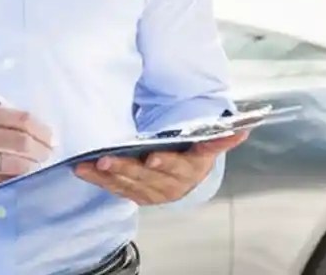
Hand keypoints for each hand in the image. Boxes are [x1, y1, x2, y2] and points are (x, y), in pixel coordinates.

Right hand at [0, 101, 54, 196]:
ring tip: (38, 167)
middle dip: (42, 150)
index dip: (41, 129)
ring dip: (33, 167)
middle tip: (48, 154)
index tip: (50, 137)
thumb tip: (27, 121)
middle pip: (23, 142)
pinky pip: (5, 181)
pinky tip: (24, 179)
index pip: (21, 119)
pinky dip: (19, 180)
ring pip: (17, 164)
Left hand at [73, 131, 248, 204]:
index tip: (153, 158)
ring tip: (90, 164)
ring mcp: (151, 193)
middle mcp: (170, 186)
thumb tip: (243, 129)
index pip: (178, 167)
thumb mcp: (206, 144)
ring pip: (128, 185)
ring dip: (107, 175)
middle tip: (108, 159)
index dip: (166, 164)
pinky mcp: (135, 195)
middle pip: (147, 178)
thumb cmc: (192, 153)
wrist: (187, 177)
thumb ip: (219, 137)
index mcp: (189, 171)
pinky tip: (82, 170)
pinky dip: (98, 180)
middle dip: (127, 169)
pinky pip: (115, 188)